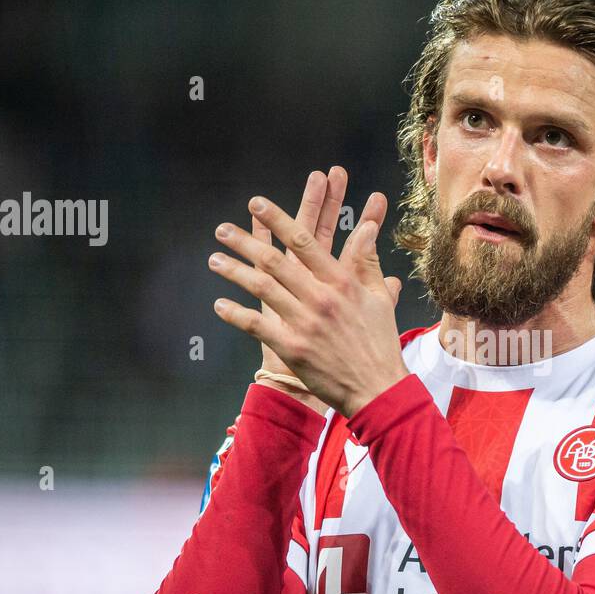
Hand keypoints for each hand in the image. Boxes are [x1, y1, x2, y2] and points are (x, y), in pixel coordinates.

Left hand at [210, 191, 408, 418]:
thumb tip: (368, 228)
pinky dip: (235, 314)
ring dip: (234, 272)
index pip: (304, 242)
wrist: (376, 388)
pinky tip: (220, 304)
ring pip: (262, 288)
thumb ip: (367, 261)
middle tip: (223, 230)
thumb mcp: (379, 298)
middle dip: (245, 242)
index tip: (257, 204)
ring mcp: (305, 323)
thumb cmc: (379, 343)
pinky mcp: (293, 348)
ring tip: (215, 259)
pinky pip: (256, 326)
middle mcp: (321, 298)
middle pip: (275, 261)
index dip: (277, 220)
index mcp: (341, 283)